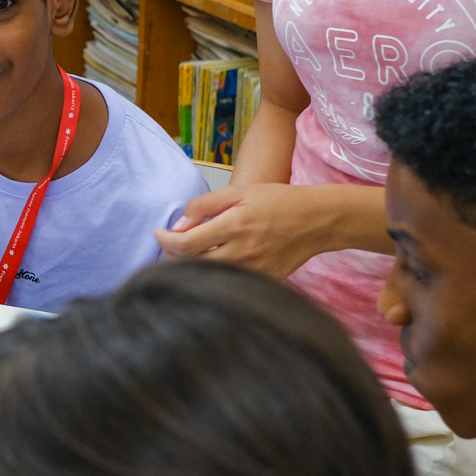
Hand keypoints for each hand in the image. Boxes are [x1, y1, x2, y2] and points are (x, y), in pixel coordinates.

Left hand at [153, 183, 346, 278]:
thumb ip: (204, 206)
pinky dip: (214, 275)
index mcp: (234, 226)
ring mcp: (254, 271)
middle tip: (169, 245)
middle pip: (192, 266)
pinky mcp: (263, 281)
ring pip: (209, 278)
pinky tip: (211, 263)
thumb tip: (178, 225)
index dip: (164, 241)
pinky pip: (230, 283)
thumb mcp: (239, 192)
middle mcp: (242, 252)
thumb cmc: (277, 201)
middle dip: (172, 257)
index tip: (158, 234)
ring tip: (187, 253)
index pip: (185, 244)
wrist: (317, 220)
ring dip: (191, 267)